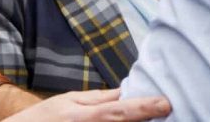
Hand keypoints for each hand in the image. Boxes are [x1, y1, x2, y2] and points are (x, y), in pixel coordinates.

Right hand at [4, 89, 171, 121]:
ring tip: (150, 117)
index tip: (166, 103)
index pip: (120, 111)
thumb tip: (124, 91)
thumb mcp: (69, 101)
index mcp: (85, 116)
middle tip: (164, 110)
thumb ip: (98, 99)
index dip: (144, 108)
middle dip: (145, 119)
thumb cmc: (43, 117)